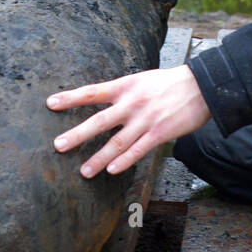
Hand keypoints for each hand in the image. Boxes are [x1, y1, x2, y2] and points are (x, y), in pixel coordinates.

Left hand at [48, 65, 211, 177]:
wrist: (202, 86)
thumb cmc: (169, 83)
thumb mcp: (141, 80)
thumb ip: (121, 92)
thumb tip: (100, 100)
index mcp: (125, 86)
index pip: (92, 92)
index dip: (70, 98)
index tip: (50, 103)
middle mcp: (132, 103)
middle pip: (99, 121)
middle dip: (77, 135)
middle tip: (58, 146)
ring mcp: (146, 120)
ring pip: (117, 142)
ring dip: (99, 159)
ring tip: (83, 172)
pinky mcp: (160, 133)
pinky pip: (138, 151)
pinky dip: (124, 162)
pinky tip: (112, 171)